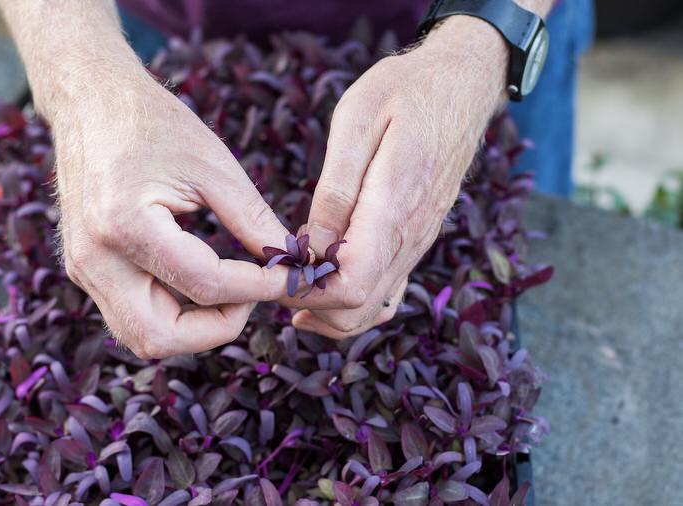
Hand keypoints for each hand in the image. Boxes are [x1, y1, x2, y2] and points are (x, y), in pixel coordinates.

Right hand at [54, 73, 292, 357]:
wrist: (90, 103)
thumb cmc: (152, 123)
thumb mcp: (213, 164)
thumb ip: (252, 219)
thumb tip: (291, 260)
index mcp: (125, 224)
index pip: (203, 284)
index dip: (257, 288)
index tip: (289, 276)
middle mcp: (94, 258)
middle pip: (159, 337)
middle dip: (217, 328)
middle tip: (252, 297)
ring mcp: (83, 269)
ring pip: (142, 336)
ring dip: (193, 328)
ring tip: (231, 291)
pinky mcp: (84, 270)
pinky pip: (131, 315)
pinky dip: (172, 312)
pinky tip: (202, 281)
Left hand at [291, 17, 509, 337]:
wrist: (462, 82)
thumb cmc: (405, 90)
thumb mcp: (358, 119)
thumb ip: (336, 189)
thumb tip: (311, 245)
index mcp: (394, 207)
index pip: (351, 285)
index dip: (307, 290)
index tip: (275, 273)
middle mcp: (411, 235)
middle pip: (359, 309)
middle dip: (311, 305)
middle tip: (272, 282)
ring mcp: (418, 241)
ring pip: (374, 306)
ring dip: (329, 308)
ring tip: (291, 284)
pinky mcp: (417, 237)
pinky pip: (388, 289)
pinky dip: (354, 299)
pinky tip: (324, 281)